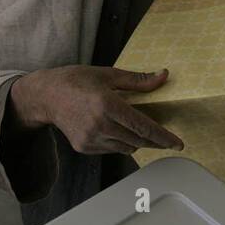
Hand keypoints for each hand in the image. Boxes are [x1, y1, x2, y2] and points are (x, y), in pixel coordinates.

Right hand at [9, 65, 183, 155]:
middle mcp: (99, 125)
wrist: (46, 96)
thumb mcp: (107, 74)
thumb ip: (138, 80)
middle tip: (166, 139)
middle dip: (155, 141)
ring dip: (136, 140)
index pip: (143, 126)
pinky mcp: (84, 147)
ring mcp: (91, 139)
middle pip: (138, 140)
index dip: (163, 136)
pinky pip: (112, 150)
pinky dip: (119, 142)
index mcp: (107, 104)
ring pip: (126, 147)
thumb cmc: (76, 80)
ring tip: (135, 128)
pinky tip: (114, 129)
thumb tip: (163, 76)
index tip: (178, 143)